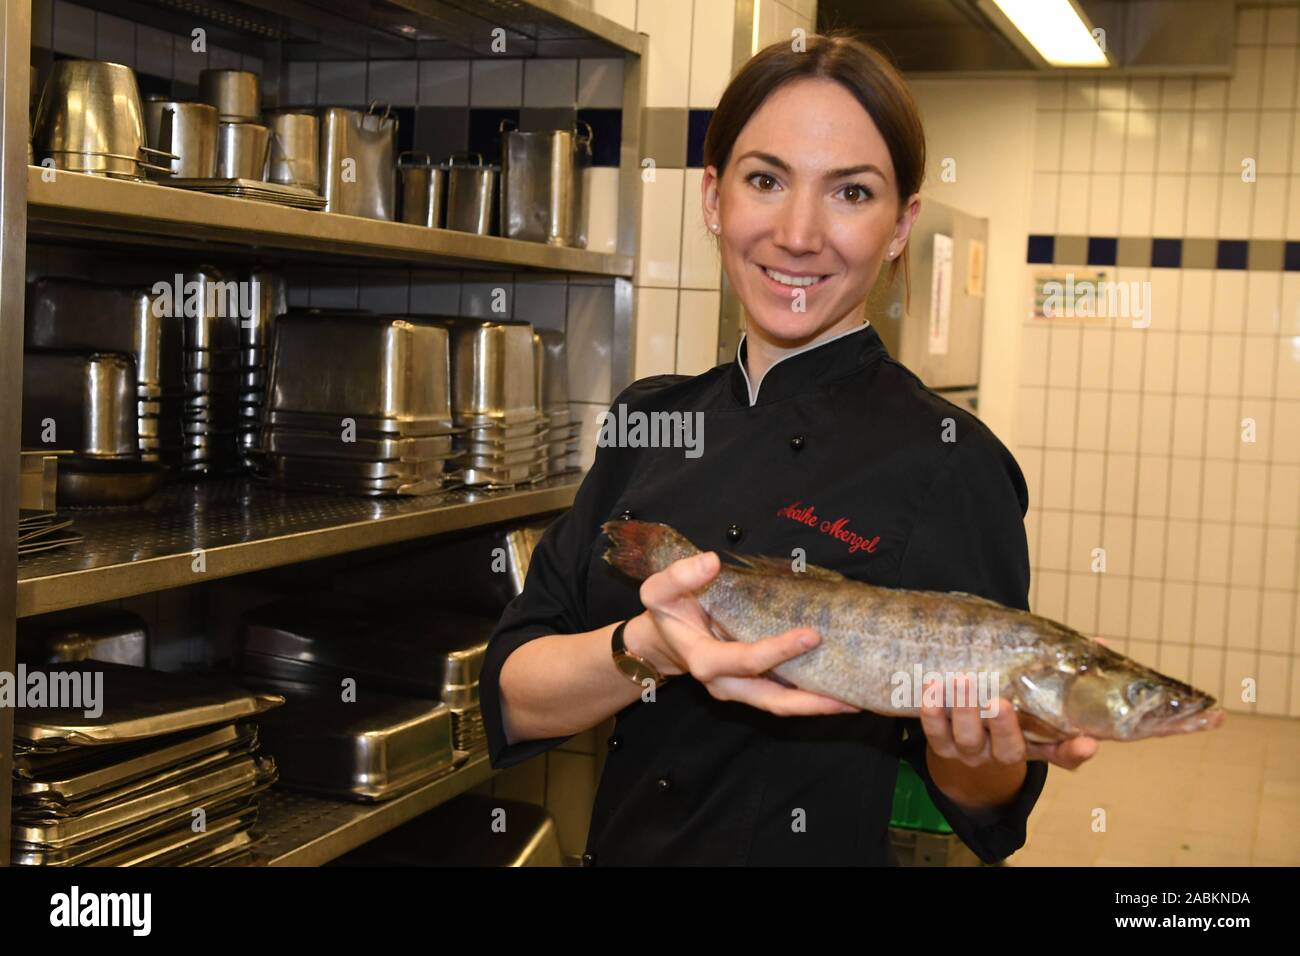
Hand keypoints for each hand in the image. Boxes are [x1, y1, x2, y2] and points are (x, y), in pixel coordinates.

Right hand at [626, 550, 859, 716]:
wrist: (662, 641)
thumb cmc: (666, 613)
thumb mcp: (659, 590)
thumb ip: (680, 576)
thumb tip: (711, 561)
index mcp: (704, 661)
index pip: (746, 661)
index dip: (778, 650)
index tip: (811, 634)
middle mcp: (725, 684)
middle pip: (772, 700)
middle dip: (811, 701)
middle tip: (850, 694)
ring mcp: (740, 691)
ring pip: (781, 705)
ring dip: (818, 705)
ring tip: (857, 700)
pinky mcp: (753, 688)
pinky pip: (783, 696)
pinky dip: (811, 696)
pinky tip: (841, 690)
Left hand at [920, 674, 1098, 771]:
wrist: (965, 737)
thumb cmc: (1011, 704)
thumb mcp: (1038, 692)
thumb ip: (1066, 674)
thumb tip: (1101, 645)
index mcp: (1035, 743)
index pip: (1062, 754)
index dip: (1074, 751)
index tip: (1088, 742)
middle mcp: (1004, 752)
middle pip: (1008, 749)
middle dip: (1003, 726)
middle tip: (1000, 702)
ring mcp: (972, 751)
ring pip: (967, 741)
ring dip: (963, 712)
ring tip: (962, 681)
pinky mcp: (943, 745)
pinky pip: (934, 734)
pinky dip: (931, 715)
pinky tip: (930, 689)